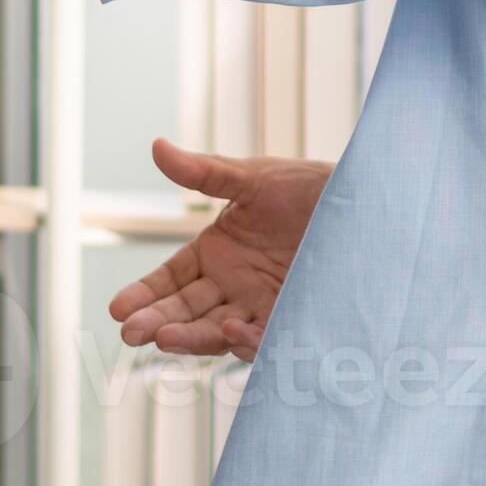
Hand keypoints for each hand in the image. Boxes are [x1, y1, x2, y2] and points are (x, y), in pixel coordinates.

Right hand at [108, 140, 331, 360]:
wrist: (367, 204)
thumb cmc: (307, 187)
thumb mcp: (251, 178)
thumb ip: (204, 173)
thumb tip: (156, 147)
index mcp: (215, 253)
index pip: (170, 280)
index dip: (144, 295)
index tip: (117, 308)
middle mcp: (233, 285)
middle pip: (186, 311)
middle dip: (157, 322)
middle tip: (131, 332)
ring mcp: (261, 305)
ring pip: (216, 330)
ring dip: (190, 337)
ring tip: (165, 338)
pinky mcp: (293, 318)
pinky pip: (264, 337)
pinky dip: (245, 339)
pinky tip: (231, 330)